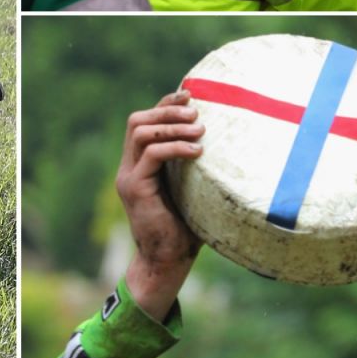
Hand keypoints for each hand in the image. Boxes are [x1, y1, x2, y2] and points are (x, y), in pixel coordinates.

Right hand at [115, 89, 203, 320]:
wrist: (166, 262)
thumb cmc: (186, 230)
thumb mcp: (191, 191)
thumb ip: (194, 170)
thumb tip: (228, 147)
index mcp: (138, 165)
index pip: (143, 123)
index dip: (164, 105)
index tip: (190, 96)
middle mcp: (128, 167)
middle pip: (136, 121)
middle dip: (166, 109)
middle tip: (195, 111)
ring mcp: (129, 177)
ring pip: (140, 132)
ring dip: (172, 126)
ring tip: (200, 129)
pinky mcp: (135, 188)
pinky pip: (151, 155)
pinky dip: (176, 147)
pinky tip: (198, 151)